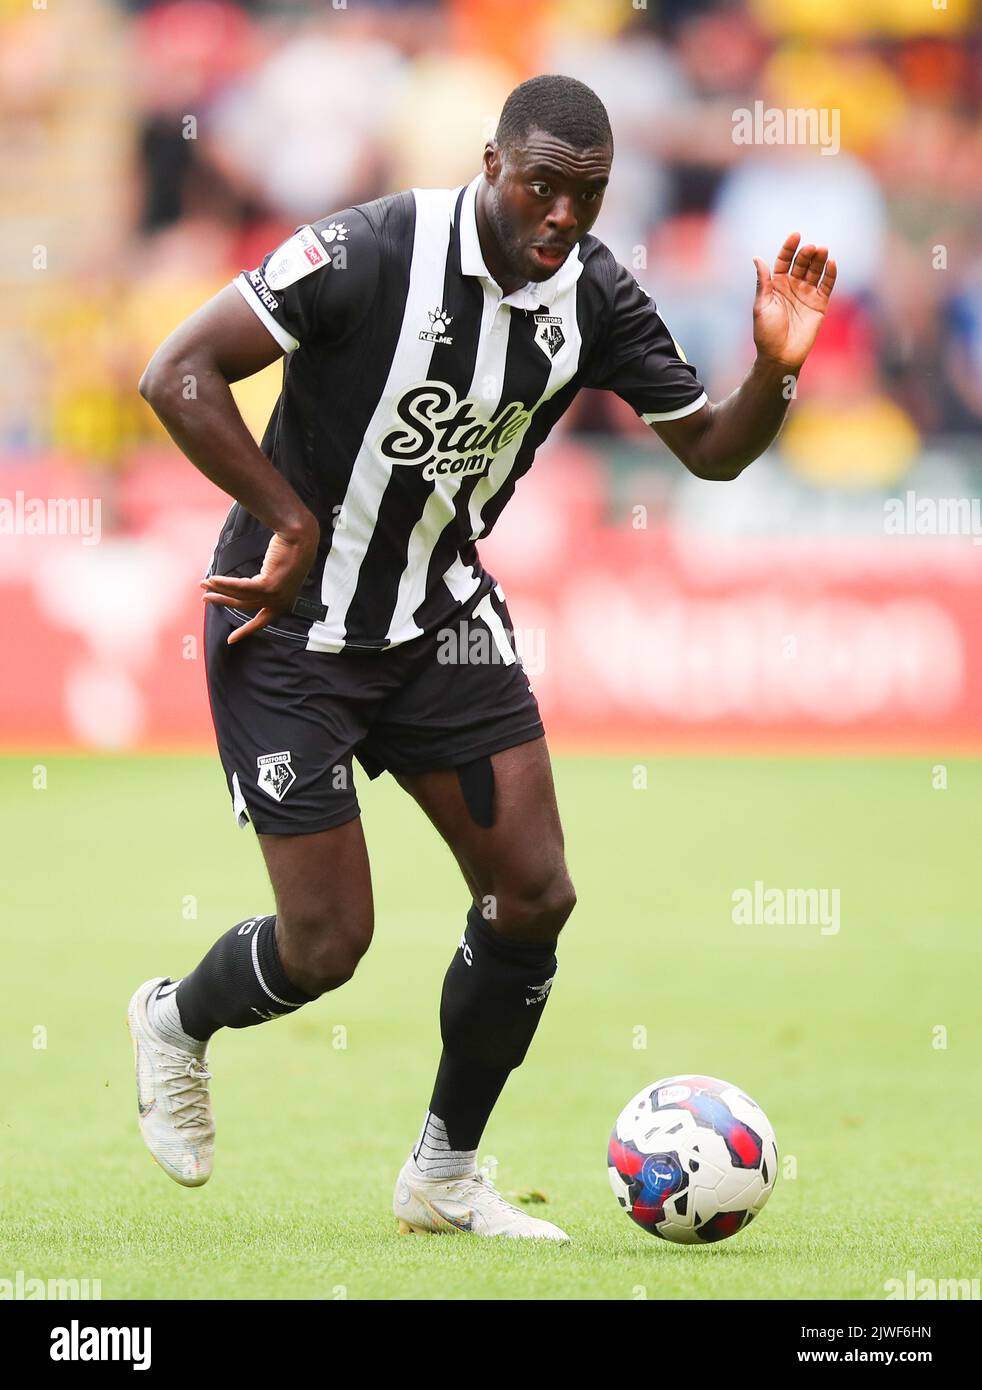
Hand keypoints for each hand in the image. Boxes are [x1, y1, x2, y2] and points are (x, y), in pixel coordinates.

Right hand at [201, 521, 319, 644]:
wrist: (300, 538)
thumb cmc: (290, 552)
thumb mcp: (279, 574)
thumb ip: (265, 585)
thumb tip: (246, 588)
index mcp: (283, 602)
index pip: (262, 621)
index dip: (245, 630)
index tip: (230, 640)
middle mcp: (280, 602)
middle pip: (244, 605)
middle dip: (222, 601)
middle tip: (205, 599)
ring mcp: (275, 595)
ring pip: (241, 596)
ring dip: (220, 590)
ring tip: (204, 584)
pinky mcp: (269, 586)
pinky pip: (242, 587)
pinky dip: (226, 583)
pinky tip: (213, 579)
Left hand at [752, 233, 836, 369]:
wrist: (780, 356)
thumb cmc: (766, 333)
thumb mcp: (761, 305)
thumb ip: (763, 282)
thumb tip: (757, 257)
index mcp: (776, 285)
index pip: (784, 260)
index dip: (789, 247)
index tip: (796, 235)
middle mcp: (792, 286)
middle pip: (801, 263)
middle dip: (806, 253)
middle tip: (811, 248)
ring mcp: (807, 294)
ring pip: (815, 271)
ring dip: (819, 260)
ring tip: (822, 250)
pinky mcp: (820, 304)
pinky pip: (827, 285)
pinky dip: (830, 274)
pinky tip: (831, 263)